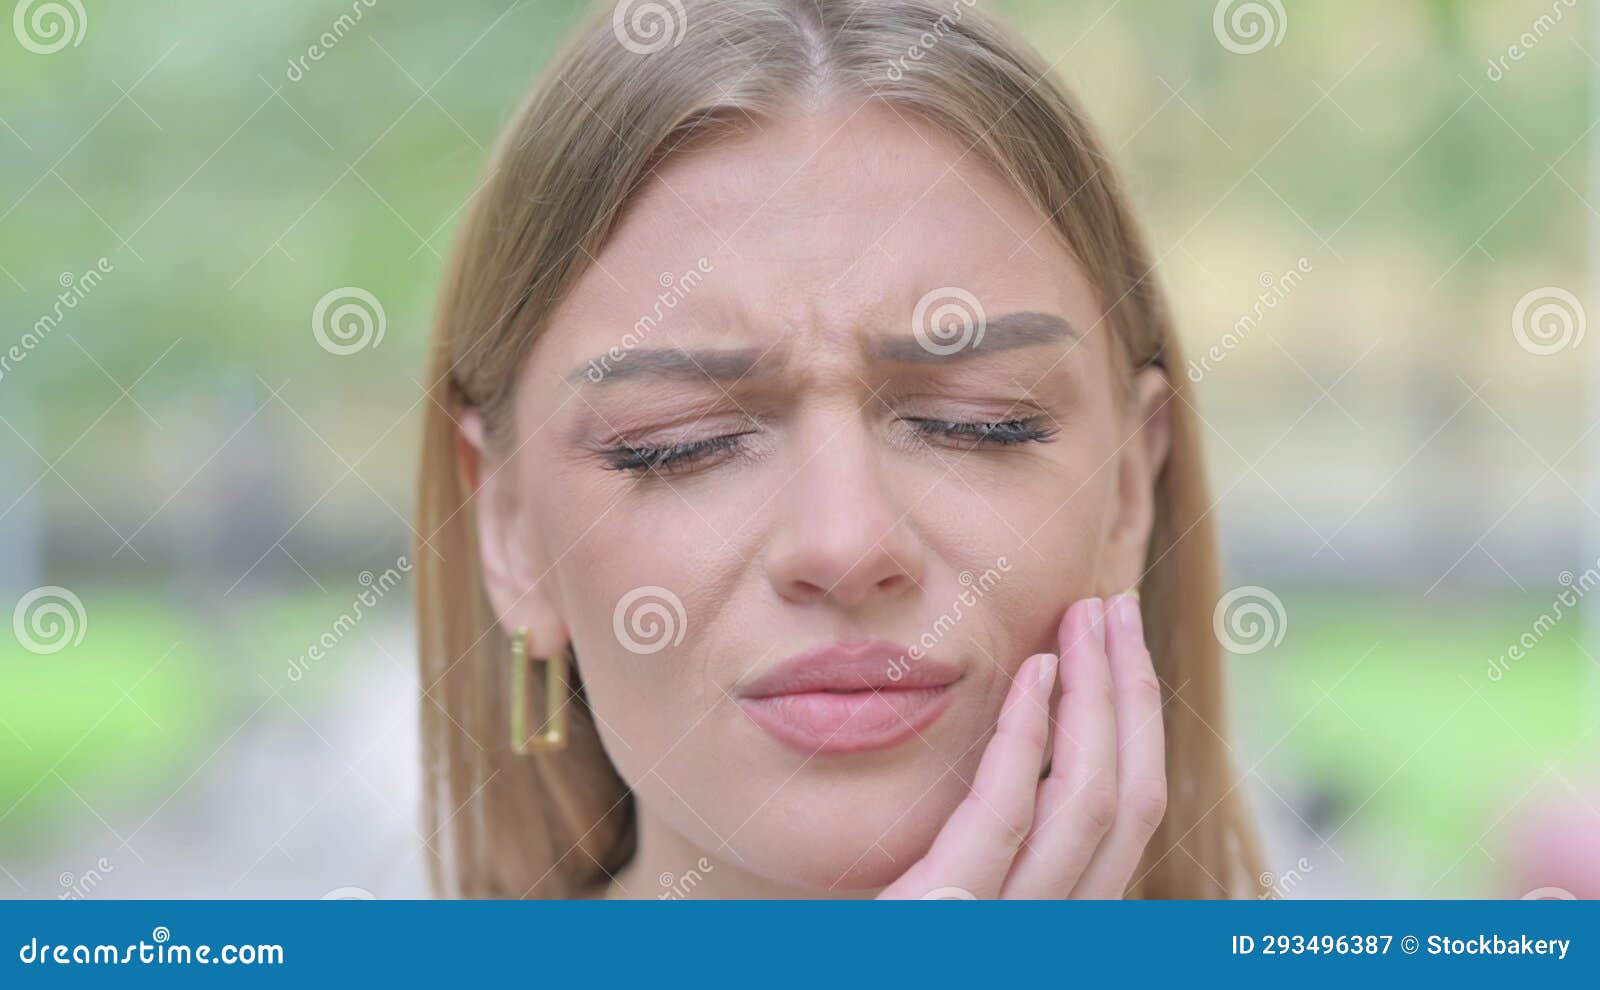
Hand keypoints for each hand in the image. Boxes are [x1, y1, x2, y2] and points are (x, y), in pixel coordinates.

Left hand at [877, 594, 1167, 898]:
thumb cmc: (865, 929)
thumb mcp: (948, 875)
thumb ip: (990, 830)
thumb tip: (1034, 723)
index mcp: (1061, 910)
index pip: (1131, 811)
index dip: (1140, 720)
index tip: (1125, 639)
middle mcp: (1054, 926)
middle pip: (1128, 799)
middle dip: (1131, 691)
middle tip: (1116, 605)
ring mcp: (1007, 928)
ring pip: (1085, 801)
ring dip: (1094, 694)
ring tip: (1081, 615)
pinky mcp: (942, 913)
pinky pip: (1004, 812)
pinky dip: (1027, 734)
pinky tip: (1036, 670)